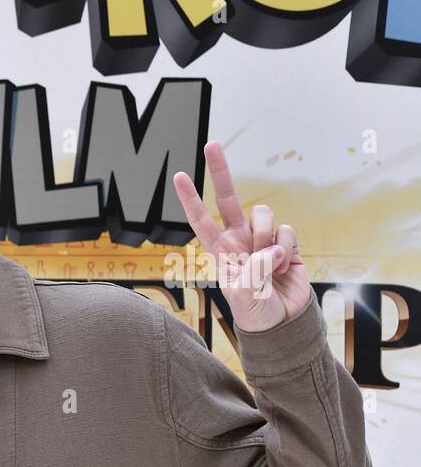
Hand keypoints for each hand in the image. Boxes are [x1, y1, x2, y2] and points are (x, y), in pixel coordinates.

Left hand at [172, 141, 310, 332]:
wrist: (282, 322)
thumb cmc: (255, 312)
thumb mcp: (243, 297)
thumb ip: (252, 272)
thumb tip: (269, 250)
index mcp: (221, 250)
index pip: (202, 220)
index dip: (191, 198)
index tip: (179, 176)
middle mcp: (240, 238)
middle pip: (229, 197)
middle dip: (220, 170)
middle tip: (211, 144)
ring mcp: (263, 238)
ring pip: (263, 215)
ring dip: (266, 239)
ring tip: (267, 265)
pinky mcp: (287, 241)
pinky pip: (287, 230)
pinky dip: (286, 248)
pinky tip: (283, 265)